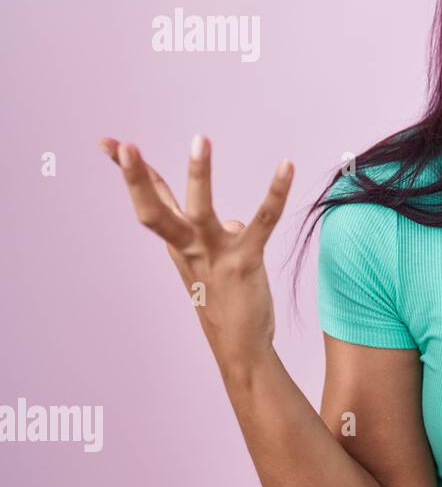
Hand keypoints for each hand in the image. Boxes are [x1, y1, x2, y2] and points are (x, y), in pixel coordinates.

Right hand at [98, 134, 293, 370]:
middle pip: (154, 210)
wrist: (240, 347)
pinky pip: (262, 221)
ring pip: (200, 210)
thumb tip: (229, 220)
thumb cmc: (226, 301)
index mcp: (178, 244)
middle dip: (136, 177)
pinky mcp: (245, 261)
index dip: (132, 171)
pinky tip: (286, 165)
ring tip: (199, 139)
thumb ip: (216, 234)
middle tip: (123, 145)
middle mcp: (189, 247)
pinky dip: (275, 192)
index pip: (152, 199)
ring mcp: (214, 254)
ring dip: (199, 174)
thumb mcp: (214, 262)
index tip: (109, 142)